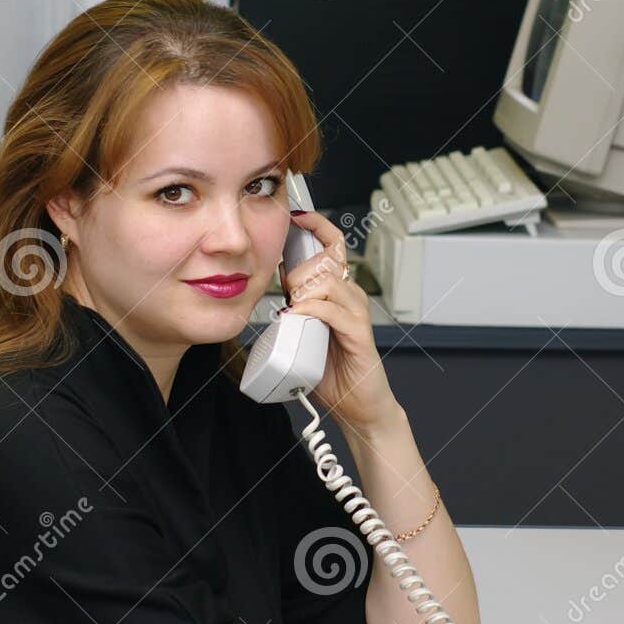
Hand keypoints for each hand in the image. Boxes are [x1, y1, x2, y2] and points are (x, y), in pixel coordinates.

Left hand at [280, 209, 398, 431]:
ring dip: (300, 293)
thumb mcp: (304, 333)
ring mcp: (356, 313)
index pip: (331, 245)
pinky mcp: (358, 332)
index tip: (297, 216)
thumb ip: (291, 310)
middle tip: (286, 298)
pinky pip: (330, 308)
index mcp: (338, 292)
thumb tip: (265, 293)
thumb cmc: (332, 371)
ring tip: (292, 315)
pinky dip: (309, 310)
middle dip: (296, 273)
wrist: (358, 407)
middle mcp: (350, 297)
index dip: (316, 225)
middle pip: (321, 260)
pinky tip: (297, 320)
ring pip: (324, 280)